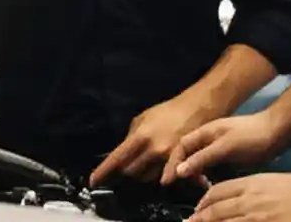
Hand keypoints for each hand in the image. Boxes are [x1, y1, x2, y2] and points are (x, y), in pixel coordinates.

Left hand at [90, 96, 214, 185]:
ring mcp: (167, 157)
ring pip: (147, 177)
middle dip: (127, 170)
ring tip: (149, 161)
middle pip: (130, 172)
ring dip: (143, 173)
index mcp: (139, 136)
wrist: (196, 108)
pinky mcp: (180, 162)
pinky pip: (166, 178)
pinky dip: (162, 177)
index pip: (116, 159)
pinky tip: (162, 176)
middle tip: (130, 164)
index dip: (103, 172)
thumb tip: (121, 151)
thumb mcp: (142, 118)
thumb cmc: (168, 112)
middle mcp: (152, 149)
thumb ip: (130, 136)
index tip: (93, 181)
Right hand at [162, 114, 279, 184]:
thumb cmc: (250, 137)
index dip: (171, 163)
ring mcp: (218, 146)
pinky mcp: (228, 155)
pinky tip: (209, 183)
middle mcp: (208, 138)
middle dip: (182, 168)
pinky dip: (206, 174)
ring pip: (198, 161)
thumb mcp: (225, 147)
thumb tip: (178, 171)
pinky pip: (210, 165)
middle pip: (187, 154)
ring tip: (198, 186)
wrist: (277, 132)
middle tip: (184, 185)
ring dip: (194, 173)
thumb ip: (202, 158)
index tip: (167, 181)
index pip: (180, 147)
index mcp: (204, 131)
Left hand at [190, 173, 290, 221]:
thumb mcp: (275, 182)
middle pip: (216, 209)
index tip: (199, 208)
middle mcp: (250, 199)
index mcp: (252, 184)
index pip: (219, 191)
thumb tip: (241, 197)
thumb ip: (255, 189)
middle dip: (200, 218)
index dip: (205, 201)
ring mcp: (257, 216)